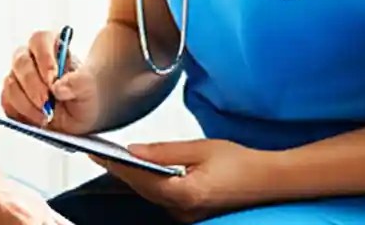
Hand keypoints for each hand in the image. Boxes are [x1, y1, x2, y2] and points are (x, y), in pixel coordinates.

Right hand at [0, 30, 100, 134]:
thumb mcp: (89, 88)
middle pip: (21, 62)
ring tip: (45, 116)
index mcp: (51, 46)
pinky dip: (20, 113)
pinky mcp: (12, 97)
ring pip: (11, 84)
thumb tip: (58, 86)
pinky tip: (36, 120)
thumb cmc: (85, 95)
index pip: (40, 41)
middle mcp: (31, 58)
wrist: (81, 114)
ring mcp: (18, 77)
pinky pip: (7, 102)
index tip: (53, 78)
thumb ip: (78, 83)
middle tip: (46, 103)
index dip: (44, 58)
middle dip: (33, 85)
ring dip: (26, 103)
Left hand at [90, 139, 276, 221]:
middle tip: (96, 153)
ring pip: (149, 195)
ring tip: (111, 158)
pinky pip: (162, 197)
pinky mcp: (191, 212)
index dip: (115, 165)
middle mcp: (183, 210)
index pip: (140, 179)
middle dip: (118, 171)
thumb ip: (164, 151)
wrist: (268, 180)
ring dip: (131, 177)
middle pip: (141, 189)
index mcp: (185, 194)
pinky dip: (147, 183)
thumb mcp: (200, 149)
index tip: (95, 152)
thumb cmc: (240, 162)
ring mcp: (187, 214)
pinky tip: (138, 170)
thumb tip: (133, 150)